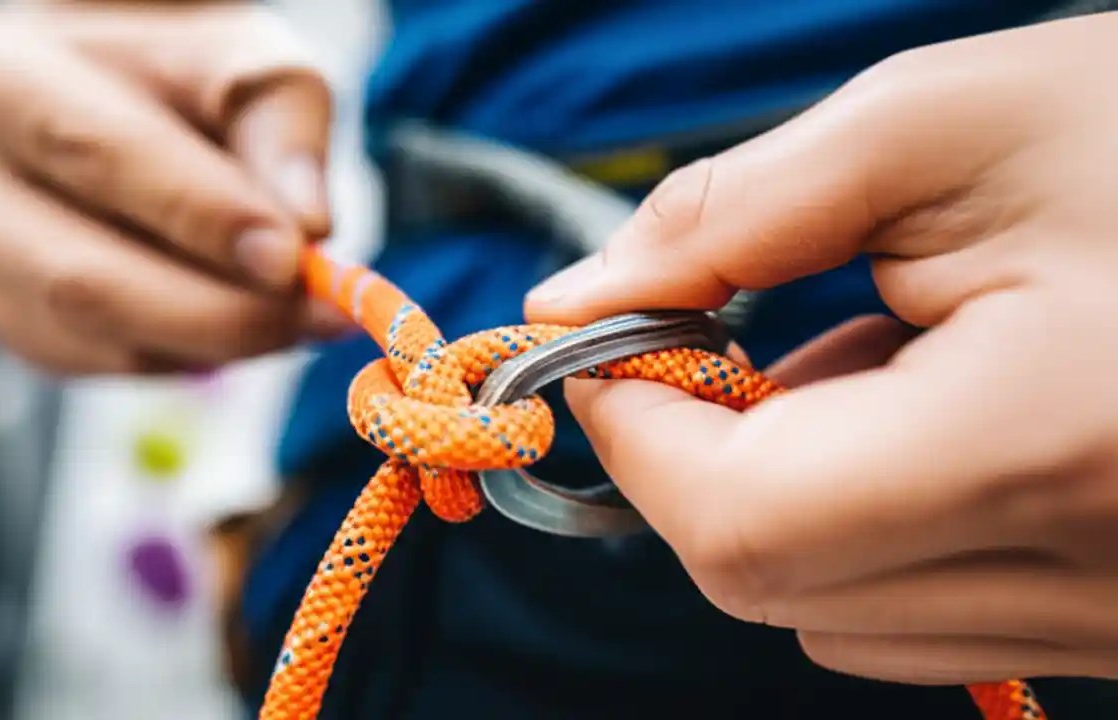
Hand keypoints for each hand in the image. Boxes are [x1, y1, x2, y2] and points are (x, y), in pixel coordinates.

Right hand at [0, 2, 345, 374]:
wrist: (119, 97)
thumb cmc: (181, 71)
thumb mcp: (243, 59)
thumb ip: (279, 127)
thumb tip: (306, 227)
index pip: (95, 156)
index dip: (199, 217)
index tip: (290, 257)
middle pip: (82, 276)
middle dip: (218, 309)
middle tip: (319, 310)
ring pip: (96, 338)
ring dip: (217, 340)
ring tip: (302, 314)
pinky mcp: (7, 321)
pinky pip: (104, 365)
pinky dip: (188, 354)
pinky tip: (242, 320)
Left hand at [527, 13, 1117, 683]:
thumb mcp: (939, 125)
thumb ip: (728, 216)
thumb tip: (575, 304)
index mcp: (1046, 441)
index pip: (744, 521)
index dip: (639, 434)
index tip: (617, 345)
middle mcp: (1095, 577)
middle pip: (769, 579)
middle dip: (700, 455)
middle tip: (739, 330)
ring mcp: (1115, 621)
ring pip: (833, 611)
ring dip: (790, 487)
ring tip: (887, 353)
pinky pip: (921, 615)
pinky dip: (869, 524)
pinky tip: (941, 414)